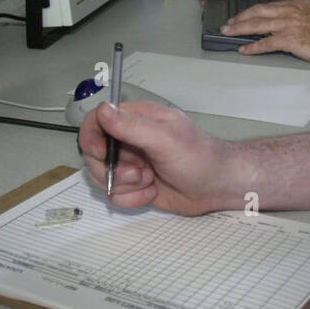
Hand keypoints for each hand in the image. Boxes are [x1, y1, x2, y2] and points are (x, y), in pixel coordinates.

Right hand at [78, 100, 231, 212]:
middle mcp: (129, 139)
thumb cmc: (200, 158)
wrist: (217, 187)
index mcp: (137, 119)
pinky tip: (151, 193)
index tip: (101, 153)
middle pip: (93, 152)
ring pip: (101, 175)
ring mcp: (130, 163)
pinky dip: (130, 198)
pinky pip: (114, 194)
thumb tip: (103, 110)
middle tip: (138, 173)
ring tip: (149, 181)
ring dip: (123, 184)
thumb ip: (133, 127)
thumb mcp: (166, 139)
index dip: (91, 136)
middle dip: (112, 168)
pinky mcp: (133, 185)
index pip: (97, 119)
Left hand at [223, 0, 309, 64]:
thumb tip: (280, 23)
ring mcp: (288, 25)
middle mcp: (288, 12)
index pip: (266, 6)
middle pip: (257, 12)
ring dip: (239, 29)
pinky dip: (252, 47)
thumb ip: (295, 16)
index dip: (250, 11)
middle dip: (239, 18)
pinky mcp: (289, 40)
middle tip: (228, 24)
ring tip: (229, 33)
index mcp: (293, 5)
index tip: (242, 15)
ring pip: (257, 25)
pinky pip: (265, 43)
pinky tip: (244, 49)